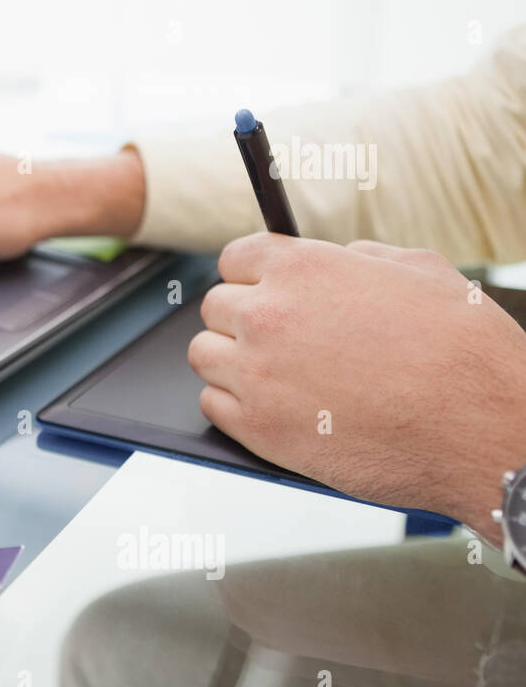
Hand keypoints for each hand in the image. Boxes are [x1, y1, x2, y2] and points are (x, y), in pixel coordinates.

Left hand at [189, 234, 525, 537]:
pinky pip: (211, 405)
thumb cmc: (463, 351)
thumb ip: (361, 258)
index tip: (263, 290)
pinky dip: (233, 405)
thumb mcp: (421, 271)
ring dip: (231, 361)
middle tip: (277, 339)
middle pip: (215, 307)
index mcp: (302, 269)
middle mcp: (267, 315)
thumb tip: (338, 260)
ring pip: (204, 355)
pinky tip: (269, 406)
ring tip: (271, 373)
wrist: (482, 429)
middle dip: (243, 319)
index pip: (235, 258)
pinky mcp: (257, 428)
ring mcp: (255, 374)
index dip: (253, 275)